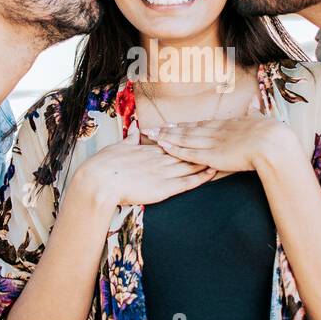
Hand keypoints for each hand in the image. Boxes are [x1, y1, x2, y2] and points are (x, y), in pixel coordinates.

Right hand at [71, 141, 216, 207]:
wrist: (100, 181)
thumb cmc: (104, 166)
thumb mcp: (118, 147)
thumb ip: (129, 140)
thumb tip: (135, 131)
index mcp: (148, 150)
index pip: (172, 143)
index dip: (186, 140)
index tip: (199, 135)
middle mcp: (159, 159)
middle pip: (185, 151)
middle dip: (202, 147)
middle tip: (218, 142)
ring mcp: (163, 173)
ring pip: (189, 165)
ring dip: (206, 160)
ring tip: (221, 155)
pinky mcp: (164, 188)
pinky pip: (187, 183)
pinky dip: (200, 177)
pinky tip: (212, 173)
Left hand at [146, 116, 293, 173]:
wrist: (272, 143)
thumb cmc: (271, 133)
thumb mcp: (260, 119)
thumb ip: (254, 112)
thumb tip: (253, 102)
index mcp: (227, 124)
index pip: (201, 124)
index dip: (186, 125)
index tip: (173, 124)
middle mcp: (216, 131)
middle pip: (187, 129)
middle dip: (169, 129)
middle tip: (152, 128)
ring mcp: (212, 142)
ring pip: (183, 139)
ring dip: (166, 137)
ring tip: (151, 136)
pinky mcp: (211, 155)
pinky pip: (188, 152)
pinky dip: (174, 149)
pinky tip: (163, 146)